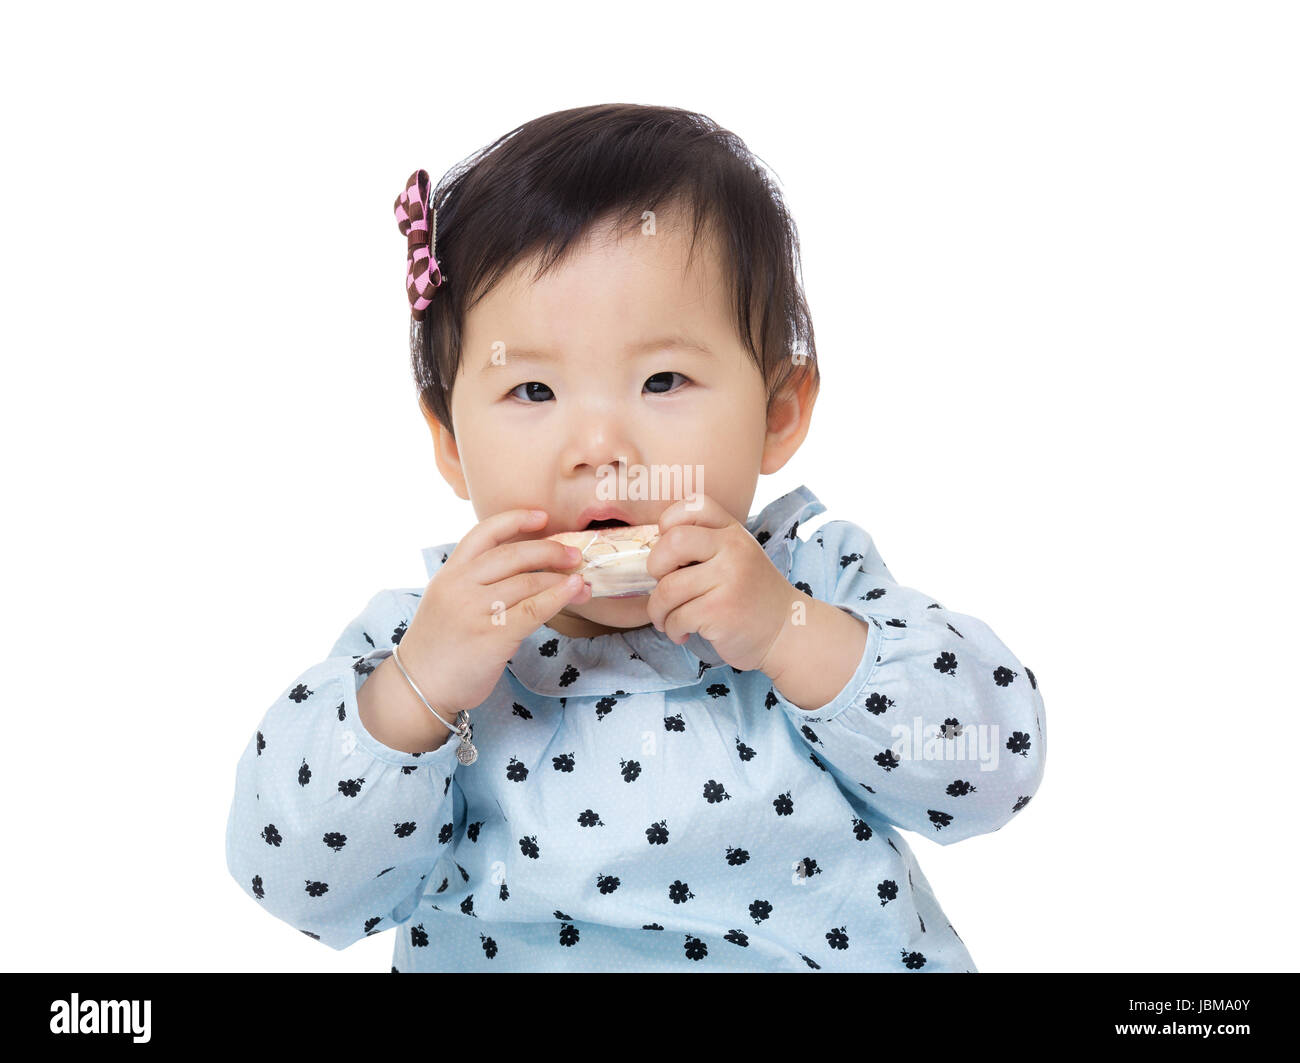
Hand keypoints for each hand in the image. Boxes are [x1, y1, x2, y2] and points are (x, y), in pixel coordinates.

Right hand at [399, 508, 590, 714]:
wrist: (419, 687)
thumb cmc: (439, 646)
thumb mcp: (447, 601)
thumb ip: (475, 582)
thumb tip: (528, 569)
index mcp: (449, 573)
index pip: (483, 532)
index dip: (515, 519)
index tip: (542, 516)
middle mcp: (460, 586)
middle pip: (513, 555)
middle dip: (549, 551)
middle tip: (574, 556)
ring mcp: (474, 610)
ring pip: (527, 582)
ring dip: (561, 579)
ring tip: (581, 583)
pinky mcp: (492, 636)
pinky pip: (534, 609)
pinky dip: (559, 596)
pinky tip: (574, 591)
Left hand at [644, 492, 798, 674]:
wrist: (787, 631)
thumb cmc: (750, 595)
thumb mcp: (736, 556)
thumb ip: (705, 544)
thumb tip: (652, 549)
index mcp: (733, 532)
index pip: (693, 505)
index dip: (669, 523)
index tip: (671, 551)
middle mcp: (733, 549)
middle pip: (672, 542)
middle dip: (655, 566)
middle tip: (662, 583)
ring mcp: (728, 580)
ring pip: (668, 588)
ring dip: (658, 610)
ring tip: (667, 619)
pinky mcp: (721, 612)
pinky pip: (676, 617)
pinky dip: (672, 629)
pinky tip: (684, 633)